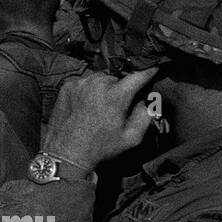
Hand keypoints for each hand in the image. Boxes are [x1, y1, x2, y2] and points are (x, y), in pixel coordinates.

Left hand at [41, 69, 157, 171]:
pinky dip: (87, 90)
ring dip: (103, 88)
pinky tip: (86, 106)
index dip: (148, 72)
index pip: (137, 76)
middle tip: (116, 106)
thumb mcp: (131, 137)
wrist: (66, 153)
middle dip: (120, 89)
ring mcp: (79, 84)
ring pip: (99, 79)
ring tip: (99, 107)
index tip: (154, 68)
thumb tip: (148, 102)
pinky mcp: (67, 87)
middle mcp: (96, 85)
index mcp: (115, 96)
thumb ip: (145, 116)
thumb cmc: (99, 147)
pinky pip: (83, 82)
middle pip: (116, 79)